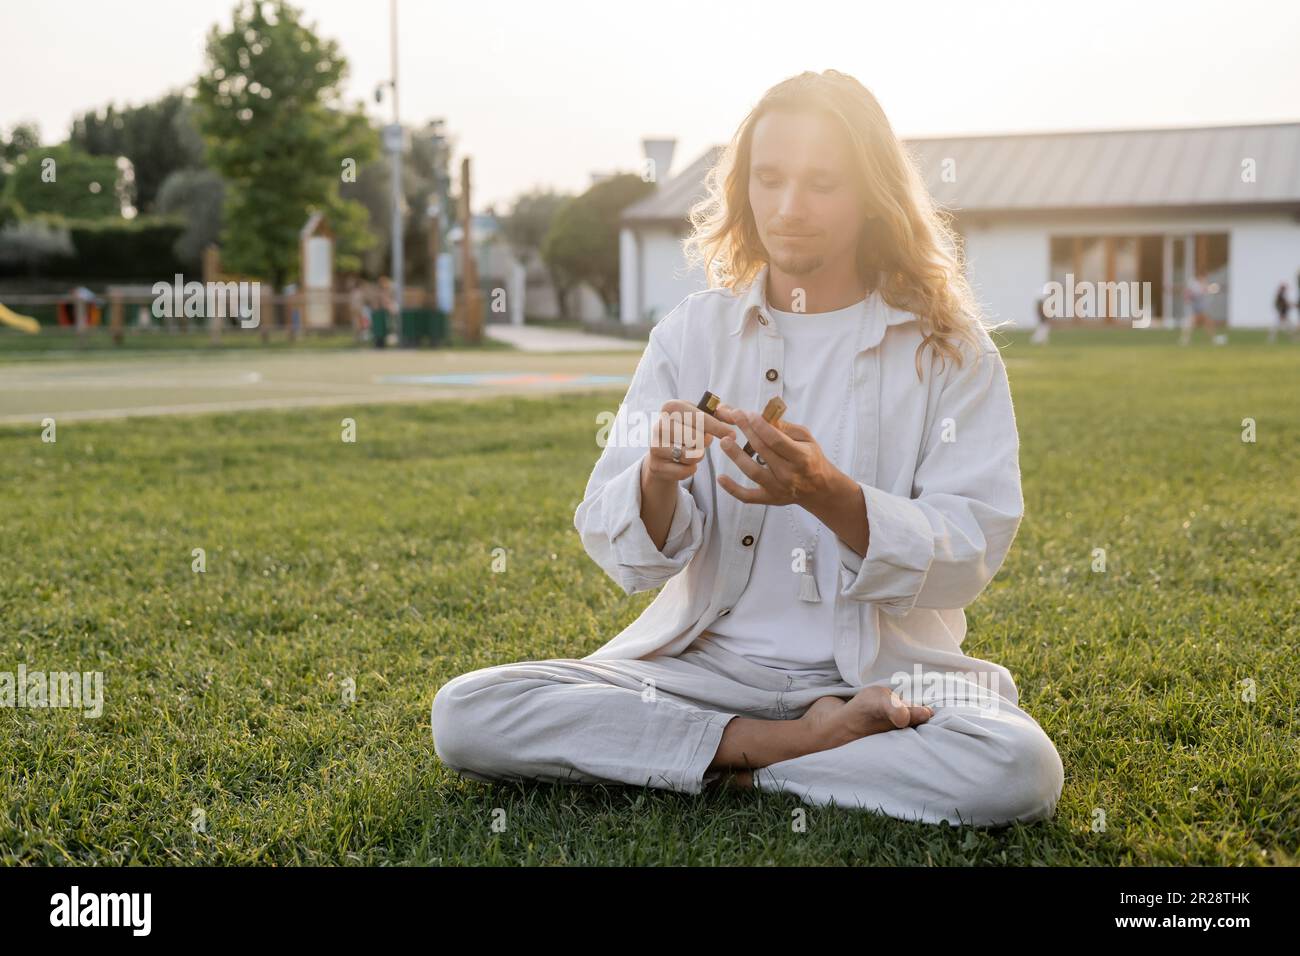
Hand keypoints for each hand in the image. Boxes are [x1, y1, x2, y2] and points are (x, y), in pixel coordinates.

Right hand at [642, 398, 736, 486]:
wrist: (662, 454)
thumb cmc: (687, 431)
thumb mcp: (702, 418)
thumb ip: (721, 415)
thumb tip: (737, 415)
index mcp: (671, 407)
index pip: (699, 418)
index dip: (718, 427)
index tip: (733, 435)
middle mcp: (660, 425)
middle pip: (697, 438)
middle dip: (704, 442)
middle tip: (699, 441)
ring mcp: (655, 446)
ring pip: (692, 455)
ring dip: (698, 456)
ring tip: (691, 450)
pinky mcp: (656, 466)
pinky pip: (686, 471)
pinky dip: (690, 469)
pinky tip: (683, 463)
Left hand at [712, 406, 836, 505]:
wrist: (818, 488)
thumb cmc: (810, 458)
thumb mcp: (806, 438)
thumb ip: (785, 428)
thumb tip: (761, 416)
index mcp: (801, 457)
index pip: (776, 440)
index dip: (760, 426)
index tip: (747, 413)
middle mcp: (789, 474)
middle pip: (762, 451)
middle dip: (746, 431)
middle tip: (732, 416)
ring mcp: (777, 488)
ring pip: (753, 472)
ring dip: (736, 456)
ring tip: (724, 442)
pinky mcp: (769, 498)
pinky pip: (748, 496)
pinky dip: (733, 489)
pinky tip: (720, 478)